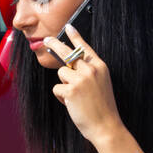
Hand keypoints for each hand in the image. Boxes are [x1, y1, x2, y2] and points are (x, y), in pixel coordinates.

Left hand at [45, 22, 122, 146]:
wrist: (106, 126)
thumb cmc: (102, 107)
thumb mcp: (101, 83)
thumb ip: (88, 72)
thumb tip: (69, 65)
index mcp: (100, 67)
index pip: (85, 47)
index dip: (75, 36)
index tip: (68, 27)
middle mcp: (90, 69)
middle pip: (67, 52)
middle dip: (55, 44)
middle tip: (46, 40)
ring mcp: (80, 78)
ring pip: (61, 73)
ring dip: (64, 85)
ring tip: (76, 97)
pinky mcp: (71, 89)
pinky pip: (57, 88)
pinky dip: (62, 98)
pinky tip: (73, 104)